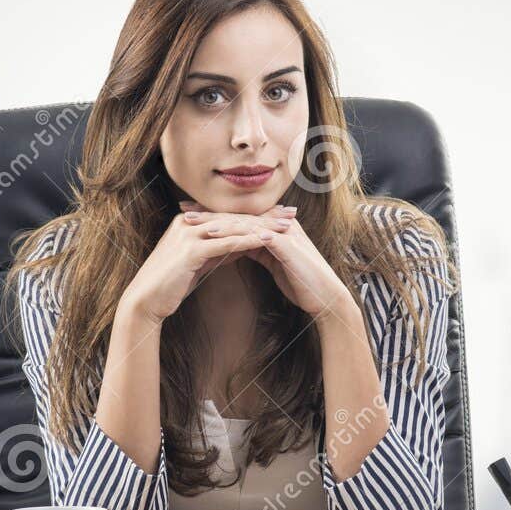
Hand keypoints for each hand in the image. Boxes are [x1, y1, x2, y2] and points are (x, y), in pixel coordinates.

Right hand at [120, 204, 291, 322]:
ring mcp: (188, 234)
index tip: (281, 215)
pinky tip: (266, 242)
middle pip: (234, 217)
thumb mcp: (200, 263)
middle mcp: (188, 222)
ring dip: (261, 226)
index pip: (230, 216)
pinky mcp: (190, 250)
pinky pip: (224, 243)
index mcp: (190, 221)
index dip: (257, 215)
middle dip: (265, 216)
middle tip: (292, 214)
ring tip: (285, 227)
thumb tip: (242, 246)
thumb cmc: (171, 284)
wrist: (146, 300)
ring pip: (232, 227)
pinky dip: (247, 242)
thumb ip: (219, 250)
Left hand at [179, 199, 355, 321]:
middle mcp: (279, 224)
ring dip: (217, 222)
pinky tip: (214, 236)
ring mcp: (283, 232)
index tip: (190, 216)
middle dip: (210, 213)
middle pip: (238, 215)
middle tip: (183, 212)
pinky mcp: (286, 245)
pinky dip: (233, 235)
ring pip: (244, 223)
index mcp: (275, 227)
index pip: (240, 217)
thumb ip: (259, 251)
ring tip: (193, 223)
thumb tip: (238, 246)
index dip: (215, 216)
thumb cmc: (302, 283)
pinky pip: (255, 236)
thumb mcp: (275, 263)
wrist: (327, 297)